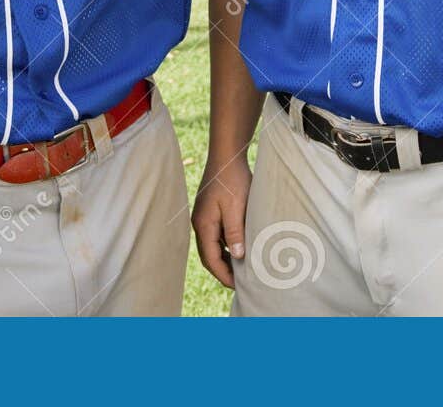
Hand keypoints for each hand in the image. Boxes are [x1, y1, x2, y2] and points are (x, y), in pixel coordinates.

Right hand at [191, 155, 251, 288]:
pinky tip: (239, 248)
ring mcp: (204, 217)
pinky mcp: (210, 211)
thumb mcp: (236, 207)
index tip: (237, 286)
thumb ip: (235, 232)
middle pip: (208, 255)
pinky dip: (226, 247)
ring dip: (224, 259)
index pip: (210, 259)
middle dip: (222, 271)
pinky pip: (216, 236)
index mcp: (204, 224)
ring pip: (212, 246)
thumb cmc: (232, 179)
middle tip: (239, 283)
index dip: (223, 275)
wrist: (227, 155)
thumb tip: (238, 257)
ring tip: (241, 270)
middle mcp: (200, 223)